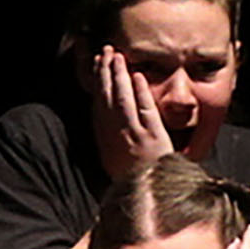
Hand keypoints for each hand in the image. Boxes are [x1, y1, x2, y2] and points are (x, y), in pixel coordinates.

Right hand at [91, 47, 177, 180]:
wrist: (148, 198)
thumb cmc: (133, 178)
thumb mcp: (111, 158)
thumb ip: (107, 137)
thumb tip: (102, 114)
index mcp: (105, 137)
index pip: (98, 101)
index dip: (97, 80)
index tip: (97, 62)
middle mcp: (116, 134)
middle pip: (107, 96)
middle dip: (105, 72)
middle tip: (106, 51)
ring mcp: (134, 134)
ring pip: (123, 100)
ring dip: (119, 76)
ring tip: (118, 57)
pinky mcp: (152, 137)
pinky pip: (145, 111)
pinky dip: (140, 92)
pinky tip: (138, 77)